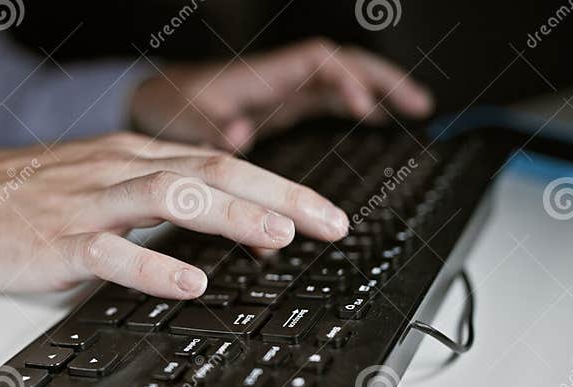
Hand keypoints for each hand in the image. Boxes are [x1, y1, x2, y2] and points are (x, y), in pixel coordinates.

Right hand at [0, 133, 348, 299]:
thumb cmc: (23, 198)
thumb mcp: (97, 184)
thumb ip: (158, 201)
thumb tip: (227, 230)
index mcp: (131, 156)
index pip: (219, 161)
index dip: (279, 185)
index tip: (323, 213)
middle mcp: (117, 171)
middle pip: (210, 172)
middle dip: (278, 195)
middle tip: (329, 224)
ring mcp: (87, 204)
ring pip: (170, 198)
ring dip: (230, 216)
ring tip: (279, 237)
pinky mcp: (57, 242)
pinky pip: (112, 251)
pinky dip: (155, 266)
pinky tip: (192, 282)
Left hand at [131, 38, 433, 151]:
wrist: (153, 104)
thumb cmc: (169, 105)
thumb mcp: (182, 119)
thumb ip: (209, 129)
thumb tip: (238, 138)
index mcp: (261, 74)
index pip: (317, 63)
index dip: (343, 78)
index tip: (361, 104)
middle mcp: (280, 79)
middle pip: (344, 65)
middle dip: (383, 80)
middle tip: (419, 105)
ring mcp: (285, 93)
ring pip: (343, 82)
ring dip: (381, 92)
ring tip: (418, 110)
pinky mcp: (284, 110)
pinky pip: (331, 101)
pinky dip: (358, 108)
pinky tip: (380, 122)